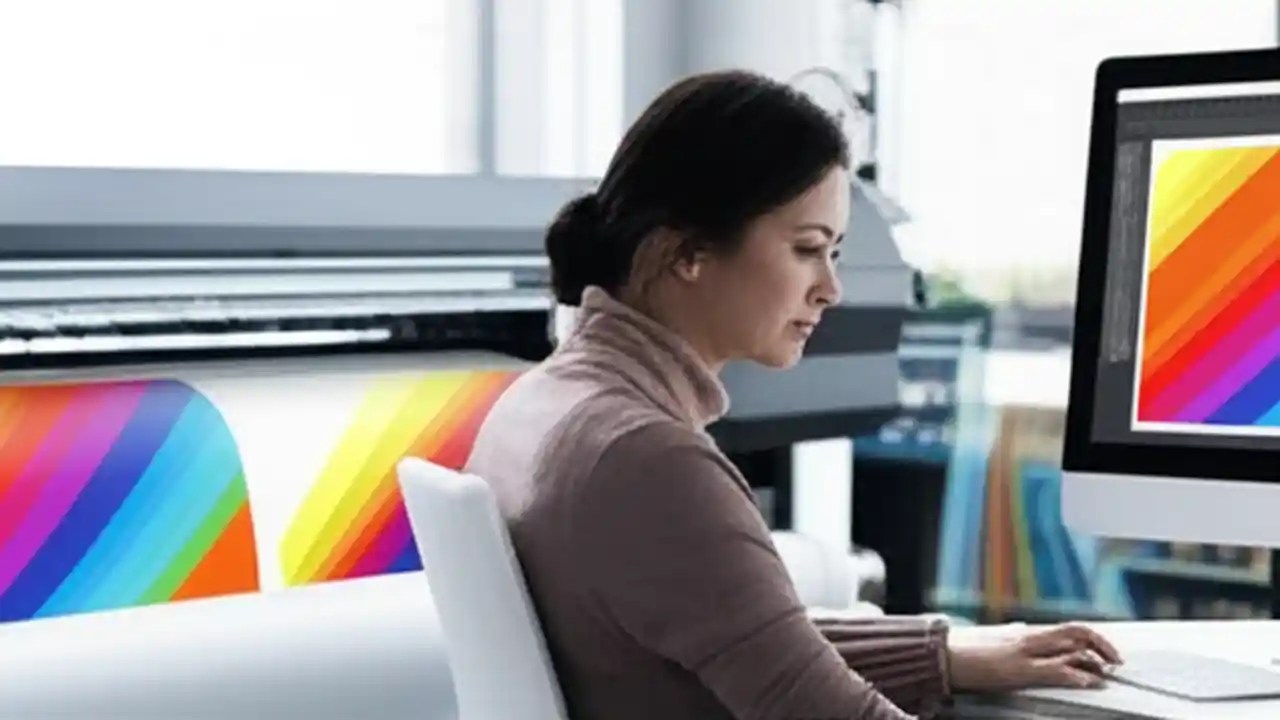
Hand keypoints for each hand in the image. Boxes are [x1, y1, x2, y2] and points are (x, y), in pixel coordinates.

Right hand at [946, 622, 1123, 691]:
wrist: (948, 658)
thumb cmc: (969, 653)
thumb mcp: (999, 642)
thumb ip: (1018, 640)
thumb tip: (1028, 637)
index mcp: (1026, 633)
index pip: (1068, 628)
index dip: (1093, 637)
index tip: (1106, 651)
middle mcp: (1030, 639)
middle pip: (1076, 633)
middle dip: (1103, 646)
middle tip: (1116, 661)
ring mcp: (1026, 654)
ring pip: (1070, 650)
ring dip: (1094, 662)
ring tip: (1107, 673)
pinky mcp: (1020, 671)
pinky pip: (1056, 671)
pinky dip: (1077, 676)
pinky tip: (1089, 682)